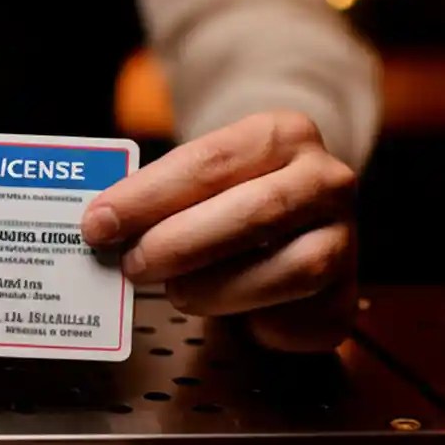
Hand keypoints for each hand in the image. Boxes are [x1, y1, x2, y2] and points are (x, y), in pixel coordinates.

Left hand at [80, 111, 358, 352]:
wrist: (291, 235)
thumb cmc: (230, 203)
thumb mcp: (200, 184)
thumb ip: (160, 197)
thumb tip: (101, 227)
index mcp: (282, 134)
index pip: (209, 161)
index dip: (148, 196)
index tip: (99, 223)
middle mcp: (326, 179)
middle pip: (252, 211)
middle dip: (178, 242)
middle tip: (130, 264)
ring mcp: (345, 237)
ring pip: (286, 267)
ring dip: (212, 284)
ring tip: (172, 289)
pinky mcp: (343, 296)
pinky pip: (293, 310)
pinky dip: (244, 311)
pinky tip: (213, 305)